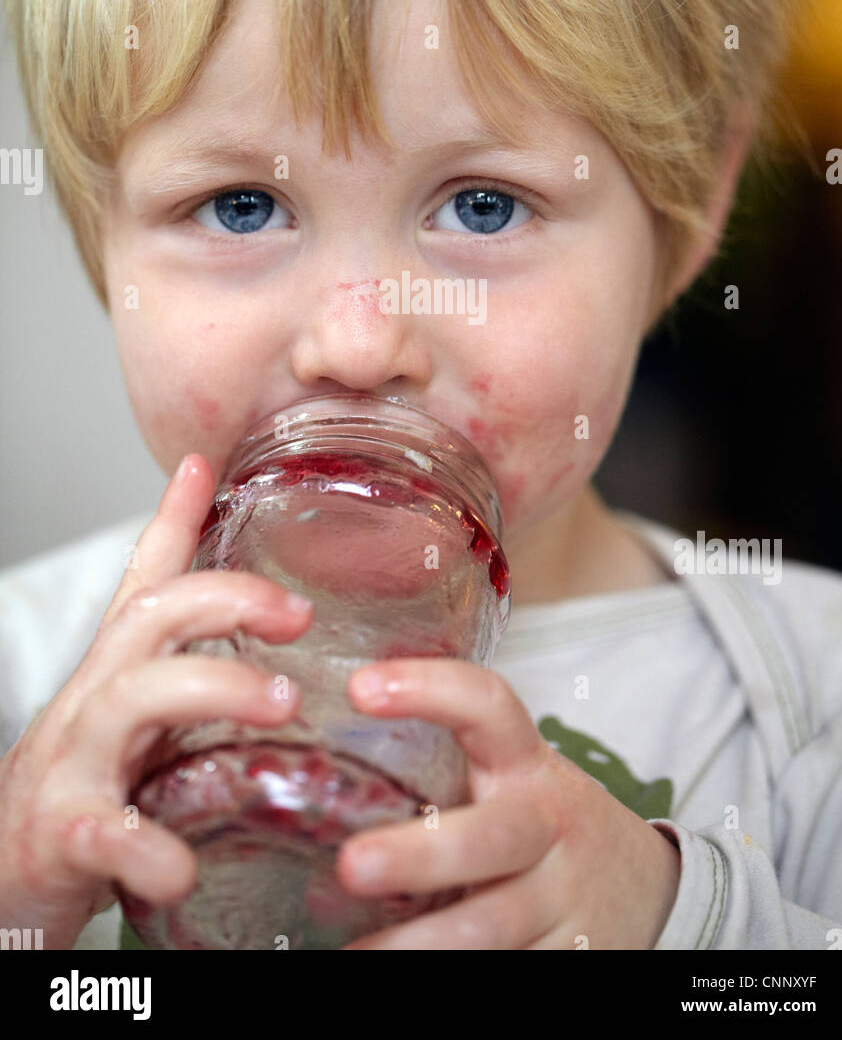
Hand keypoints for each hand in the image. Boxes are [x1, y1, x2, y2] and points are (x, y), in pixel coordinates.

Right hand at [0, 455, 312, 949]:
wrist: (2, 885)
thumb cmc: (80, 797)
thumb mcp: (134, 724)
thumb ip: (185, 675)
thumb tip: (260, 644)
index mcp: (116, 677)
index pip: (145, 585)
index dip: (172, 521)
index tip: (204, 465)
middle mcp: (91, 706)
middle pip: (148, 620)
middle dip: (226, 598)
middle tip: (301, 613)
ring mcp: (72, 766)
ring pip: (132, 700)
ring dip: (215, 686)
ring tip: (283, 702)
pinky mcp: (62, 838)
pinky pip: (106, 832)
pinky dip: (149, 848)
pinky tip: (183, 866)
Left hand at [336, 660, 681, 948]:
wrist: (644, 887)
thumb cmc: (541, 822)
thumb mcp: (510, 779)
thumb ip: (441, 767)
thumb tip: (310, 769)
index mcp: (526, 764)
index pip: (487, 706)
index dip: (430, 689)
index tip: (362, 687)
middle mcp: (549, 826)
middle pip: (493, 838)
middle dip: (423, 855)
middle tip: (353, 865)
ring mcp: (562, 898)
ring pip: (494, 925)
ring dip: (419, 946)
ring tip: (353, 957)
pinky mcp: (571, 956)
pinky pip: (512, 969)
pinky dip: (454, 980)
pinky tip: (399, 982)